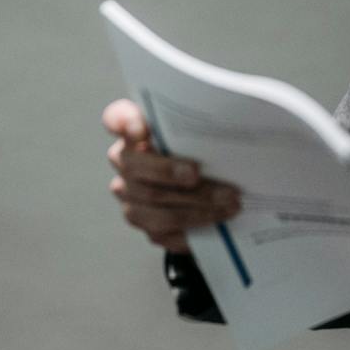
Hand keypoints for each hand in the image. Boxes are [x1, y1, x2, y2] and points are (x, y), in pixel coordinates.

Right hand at [102, 98, 241, 252]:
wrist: (199, 182)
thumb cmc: (196, 146)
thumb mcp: (198, 130)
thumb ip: (198, 125)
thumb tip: (232, 123)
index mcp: (134, 127)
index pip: (116, 118)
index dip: (125, 123)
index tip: (141, 128)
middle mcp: (124, 160)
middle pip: (137, 168)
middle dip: (171, 173)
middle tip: (200, 174)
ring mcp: (129, 194)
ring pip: (153, 203)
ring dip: (195, 206)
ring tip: (229, 204)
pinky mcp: (142, 221)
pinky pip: (162, 230)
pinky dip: (192, 227)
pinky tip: (217, 223)